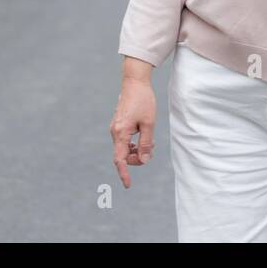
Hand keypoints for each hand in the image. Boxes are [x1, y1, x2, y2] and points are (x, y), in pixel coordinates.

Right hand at [110, 67, 155, 187]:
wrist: (134, 82)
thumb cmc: (143, 101)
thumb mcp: (149, 123)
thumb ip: (146, 144)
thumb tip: (144, 161)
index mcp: (120, 133)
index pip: (120, 159)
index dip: (124, 173)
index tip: (128, 185)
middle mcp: (115, 132)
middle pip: (123, 155)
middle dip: (136, 158)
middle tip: (152, 149)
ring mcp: (115, 128)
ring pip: (124, 148)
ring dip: (136, 150)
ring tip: (150, 141)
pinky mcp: (118, 124)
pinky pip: (124, 140)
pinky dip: (133, 143)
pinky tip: (143, 136)